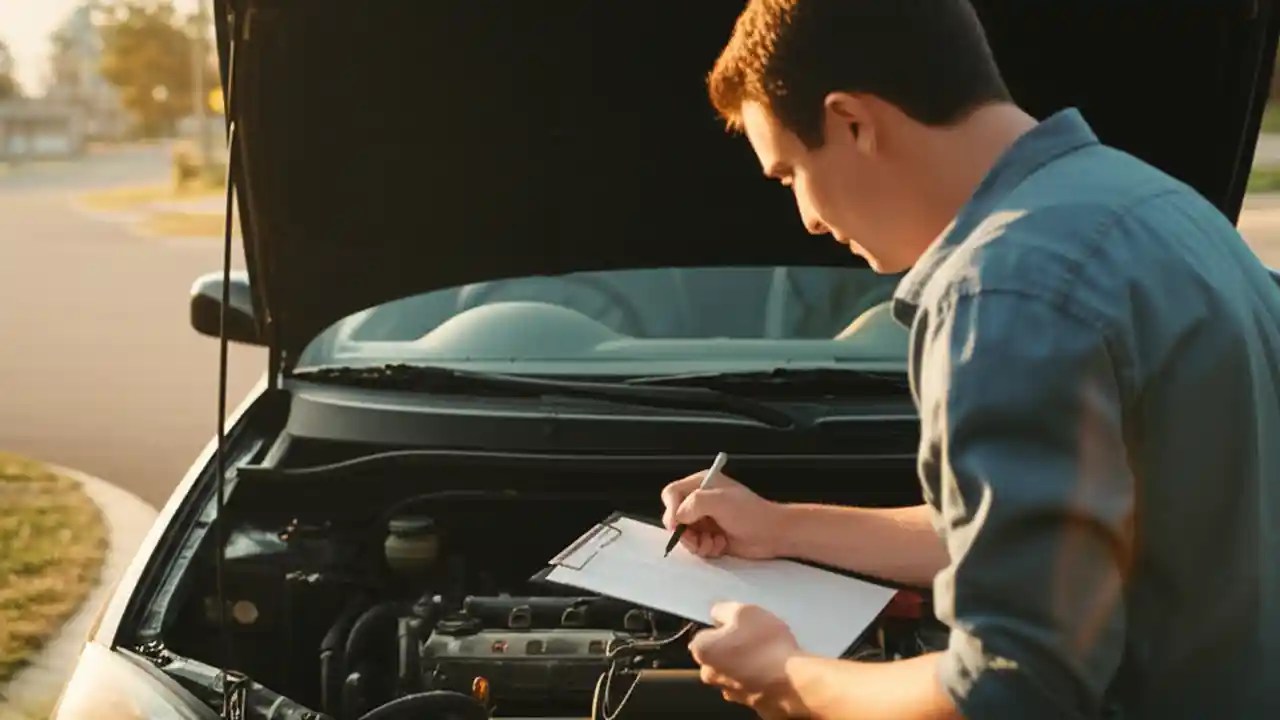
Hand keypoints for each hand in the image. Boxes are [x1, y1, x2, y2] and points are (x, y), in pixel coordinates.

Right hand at [660, 469, 785, 558]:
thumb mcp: (720, 501)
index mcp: (702, 484)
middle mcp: (701, 501)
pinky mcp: (711, 536)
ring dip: (697, 543)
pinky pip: (696, 546)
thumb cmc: (752, 513)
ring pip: (684, 535)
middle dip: (685, 532)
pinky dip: (706, 549)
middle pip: (675, 517)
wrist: (773, 534)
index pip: (672, 493)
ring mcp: (705, 519)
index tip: (676, 524)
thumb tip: (678, 517)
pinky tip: (721, 545)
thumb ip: (694, 503)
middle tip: (698, 538)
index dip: (670, 509)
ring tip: (714, 542)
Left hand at [689, 602, 808, 718]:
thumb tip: (717, 614)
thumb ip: (723, 610)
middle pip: (719, 655)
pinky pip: (754, 685)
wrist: (793, 682)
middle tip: (755, 637)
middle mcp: (712, 675)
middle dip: (733, 647)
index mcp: (703, 651)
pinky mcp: (753, 704)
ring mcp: (732, 692)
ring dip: (748, 663)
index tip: (739, 625)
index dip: (723, 627)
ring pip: (736, 671)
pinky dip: (762, 678)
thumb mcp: (744, 612)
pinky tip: (777, 670)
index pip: (705, 634)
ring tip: (770, 653)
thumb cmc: (766, 645)